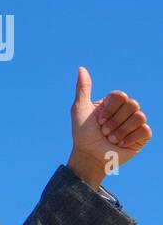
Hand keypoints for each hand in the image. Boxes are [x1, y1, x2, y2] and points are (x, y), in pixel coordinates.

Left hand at [67, 66, 150, 187]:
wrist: (89, 155)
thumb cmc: (82, 134)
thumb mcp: (79, 109)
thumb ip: (83, 89)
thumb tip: (81, 68)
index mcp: (113, 103)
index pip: (121, 95)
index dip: (109, 109)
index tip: (98, 120)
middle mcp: (126, 111)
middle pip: (132, 105)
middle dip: (114, 121)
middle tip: (104, 131)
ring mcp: (135, 123)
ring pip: (140, 117)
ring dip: (121, 131)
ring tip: (111, 139)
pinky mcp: (142, 136)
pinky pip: (145, 130)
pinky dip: (130, 138)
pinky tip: (121, 144)